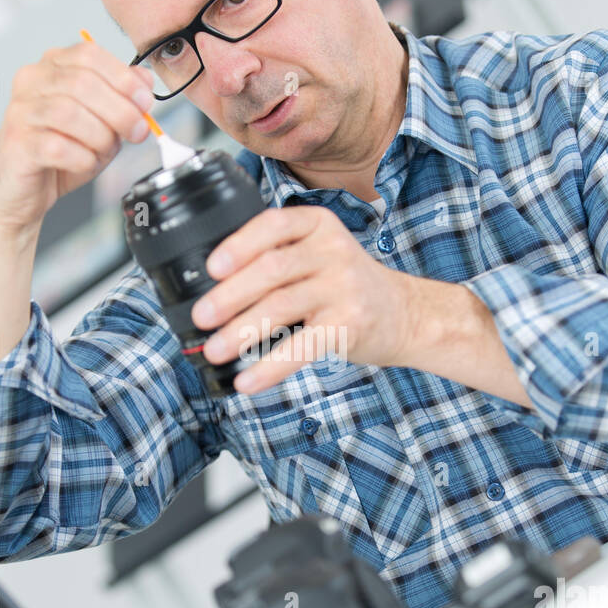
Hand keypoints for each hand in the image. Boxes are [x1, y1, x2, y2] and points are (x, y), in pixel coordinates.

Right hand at [0, 37, 156, 236]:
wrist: (25, 191)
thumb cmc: (61, 153)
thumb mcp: (101, 121)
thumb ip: (122, 98)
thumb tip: (145, 80)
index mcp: (51, 66)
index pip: (89, 54)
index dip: (123, 77)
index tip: (145, 101)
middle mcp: (31, 82)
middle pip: (82, 82)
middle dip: (120, 110)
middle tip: (137, 131)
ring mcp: (20, 112)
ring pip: (69, 113)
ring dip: (100, 136)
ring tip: (105, 150)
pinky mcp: (17, 144)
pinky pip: (57, 146)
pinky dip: (81, 158)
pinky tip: (84, 163)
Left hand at [190, 206, 418, 392]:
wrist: (404, 313)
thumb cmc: (346, 285)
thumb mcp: (319, 253)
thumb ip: (278, 256)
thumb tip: (212, 288)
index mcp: (318, 225)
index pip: (273, 225)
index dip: (239, 245)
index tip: (211, 268)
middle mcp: (333, 251)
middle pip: (272, 268)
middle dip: (230, 295)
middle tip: (202, 317)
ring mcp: (344, 287)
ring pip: (281, 306)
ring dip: (241, 332)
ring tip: (215, 350)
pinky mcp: (350, 324)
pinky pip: (302, 347)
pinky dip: (270, 367)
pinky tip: (247, 381)